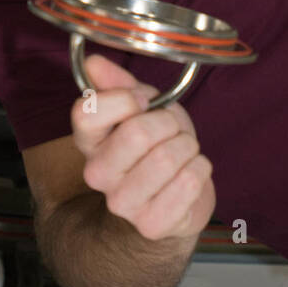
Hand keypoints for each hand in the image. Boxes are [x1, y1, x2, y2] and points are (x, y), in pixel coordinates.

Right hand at [69, 53, 215, 240]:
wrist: (178, 195)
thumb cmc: (158, 145)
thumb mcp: (141, 107)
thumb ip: (117, 83)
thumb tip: (94, 62)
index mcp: (89, 141)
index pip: (87, 113)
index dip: (125, 99)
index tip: (143, 102)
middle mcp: (96, 174)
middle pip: (136, 133)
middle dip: (169, 123)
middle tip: (171, 130)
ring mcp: (122, 203)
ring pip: (166, 158)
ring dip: (187, 147)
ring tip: (182, 152)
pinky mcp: (151, 225)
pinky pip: (189, 182)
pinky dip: (200, 169)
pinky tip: (191, 173)